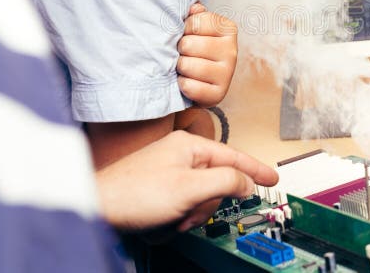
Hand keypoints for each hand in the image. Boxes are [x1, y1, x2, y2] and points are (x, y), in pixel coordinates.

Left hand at [95, 130, 277, 230]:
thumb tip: (246, 182)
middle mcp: (180, 155)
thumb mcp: (189, 188)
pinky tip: (163, 222)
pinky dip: (177, 217)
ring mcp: (169, 171)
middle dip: (207, 204)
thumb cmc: (134, 193)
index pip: (234, 156)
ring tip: (172, 220)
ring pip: (201, 196)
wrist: (97, 207)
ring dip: (191, 214)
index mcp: (190, 146)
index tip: (272, 178)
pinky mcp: (160, 188)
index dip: (255, 169)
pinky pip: (183, 204)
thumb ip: (225, 180)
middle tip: (191, 214)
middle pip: (217, 181)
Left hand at [177, 3, 237, 106]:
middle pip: (188, 44)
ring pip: (187, 65)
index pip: (194, 21)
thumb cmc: (195, 51)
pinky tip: (187, 82)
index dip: (183, 29)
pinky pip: (189, 86)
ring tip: (185, 68)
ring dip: (180, 68)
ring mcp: (227, 73)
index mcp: (228, 29)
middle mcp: (232, 50)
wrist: (199, 83)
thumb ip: (194, 14)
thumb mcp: (195, 28)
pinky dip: (183, 85)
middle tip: (184, 54)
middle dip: (179, 50)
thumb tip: (194, 8)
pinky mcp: (219, 94)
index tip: (186, 35)